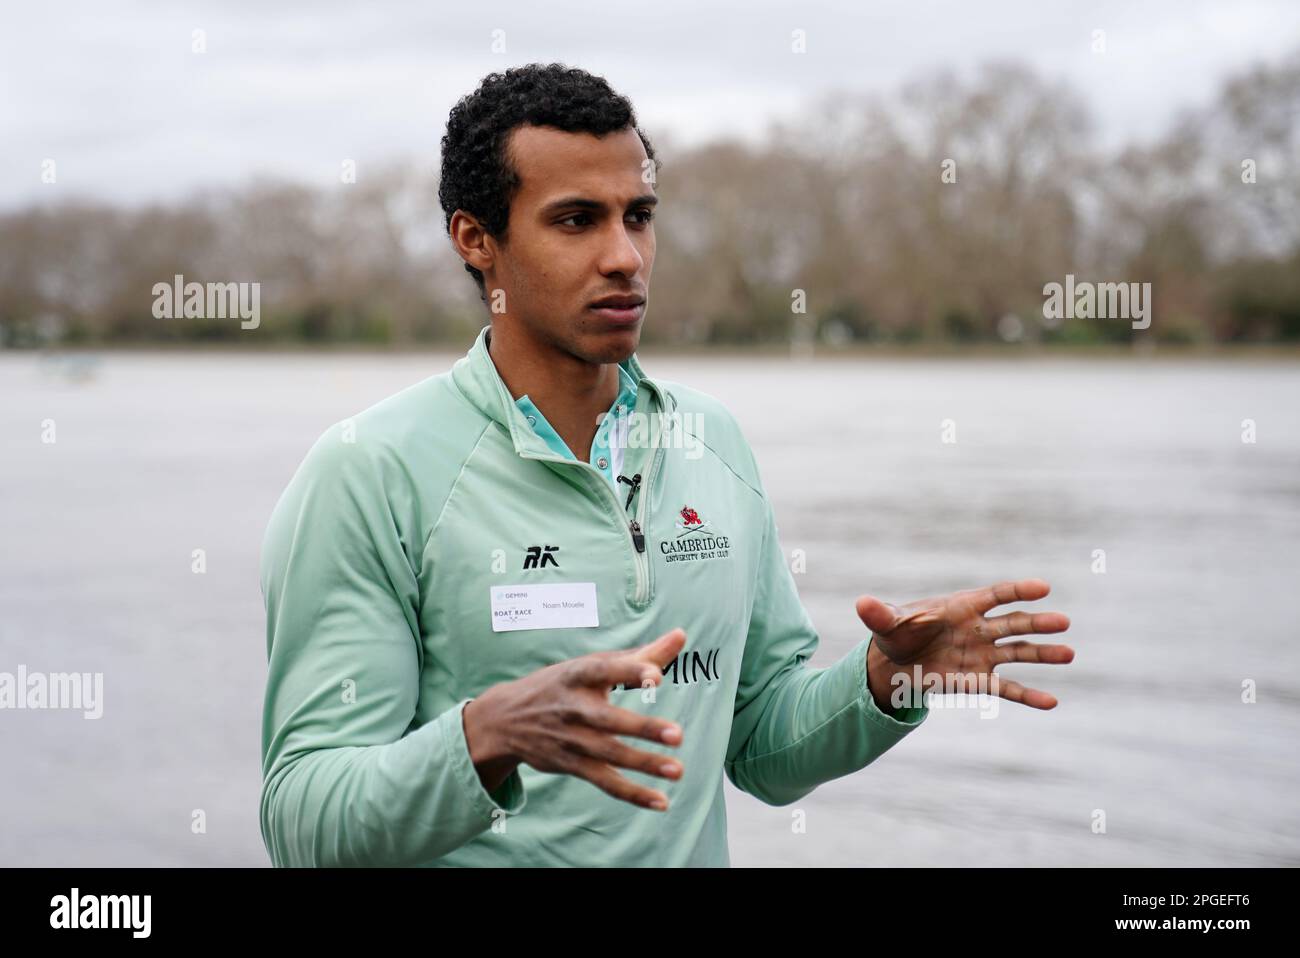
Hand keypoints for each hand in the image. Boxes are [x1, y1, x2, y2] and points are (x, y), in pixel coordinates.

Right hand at [463, 628, 687, 810]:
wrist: (504, 719)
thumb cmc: (562, 685)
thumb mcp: (592, 665)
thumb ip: (641, 654)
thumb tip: (682, 635)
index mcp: (579, 674)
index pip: (605, 670)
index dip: (630, 671)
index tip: (656, 675)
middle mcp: (573, 707)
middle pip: (610, 719)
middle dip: (643, 728)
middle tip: (678, 734)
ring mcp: (571, 738)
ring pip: (610, 753)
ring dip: (644, 764)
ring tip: (678, 770)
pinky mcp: (571, 764)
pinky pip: (604, 781)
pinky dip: (632, 793)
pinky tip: (661, 801)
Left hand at [855, 578, 1073, 709]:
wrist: (895, 663)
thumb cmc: (896, 633)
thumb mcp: (886, 624)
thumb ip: (880, 615)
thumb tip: (861, 603)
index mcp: (961, 607)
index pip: (995, 595)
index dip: (1017, 591)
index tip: (1043, 587)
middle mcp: (978, 629)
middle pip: (1014, 623)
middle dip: (1037, 622)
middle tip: (1063, 621)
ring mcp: (982, 655)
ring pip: (1018, 652)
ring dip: (1043, 653)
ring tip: (1069, 653)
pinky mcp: (979, 680)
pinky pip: (1008, 689)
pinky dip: (1029, 696)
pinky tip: (1052, 702)